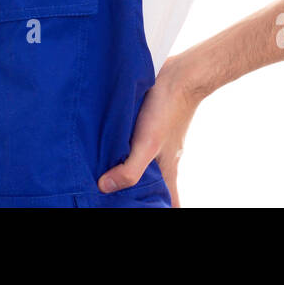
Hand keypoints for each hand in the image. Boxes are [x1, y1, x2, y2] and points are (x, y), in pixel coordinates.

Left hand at [96, 55, 202, 206]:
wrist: (179, 75)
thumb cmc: (166, 110)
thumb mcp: (147, 144)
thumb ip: (129, 169)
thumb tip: (104, 187)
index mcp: (167, 170)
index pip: (171, 201)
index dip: (162, 209)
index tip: (145, 210)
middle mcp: (163, 158)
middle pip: (155, 184)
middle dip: (140, 194)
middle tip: (116, 197)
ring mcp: (157, 141)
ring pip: (143, 163)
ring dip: (128, 169)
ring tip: (105, 173)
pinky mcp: (148, 124)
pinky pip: (136, 142)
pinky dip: (124, 147)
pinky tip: (108, 143)